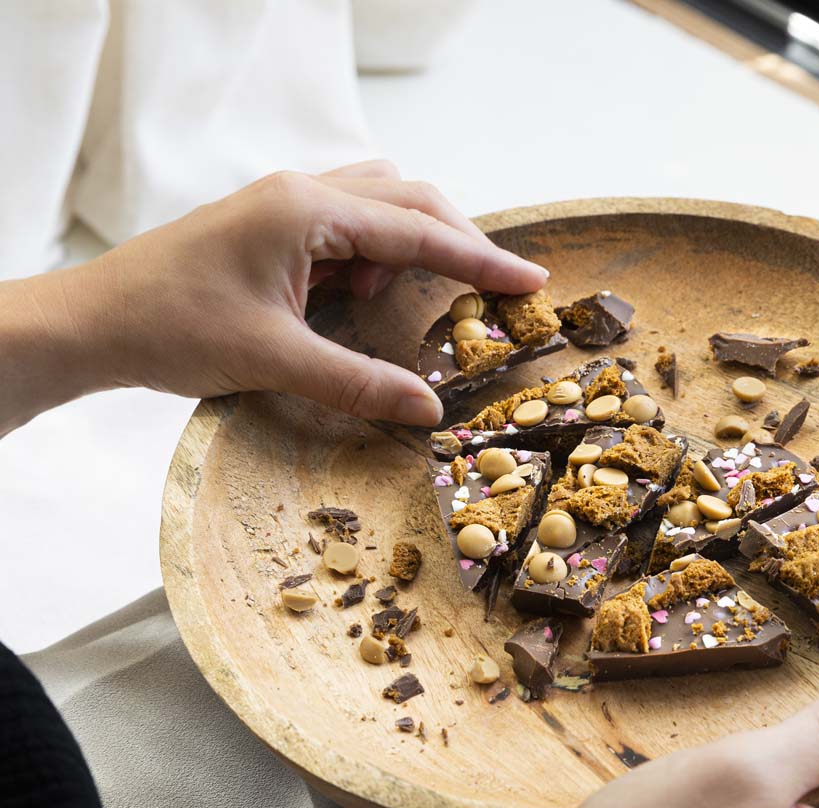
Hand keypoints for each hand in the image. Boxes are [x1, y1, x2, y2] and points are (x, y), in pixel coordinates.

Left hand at [3, 160, 546, 433]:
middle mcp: (302, 192)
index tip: (531, 279)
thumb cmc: (172, 329)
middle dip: (455, 242)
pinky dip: (373, 256)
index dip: (481, 258)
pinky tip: (357, 296)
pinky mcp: (274, 225)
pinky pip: (348, 225)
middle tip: (490, 290)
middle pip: (409, 198)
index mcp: (308, 210)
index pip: (418, 229)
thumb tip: (430, 412)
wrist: (94, 323)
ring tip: (403, 301)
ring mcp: (286, 204)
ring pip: (379, 204)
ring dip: (410, 246)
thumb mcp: (276, 361)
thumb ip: (360, 384)